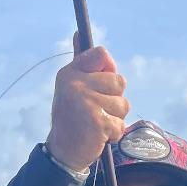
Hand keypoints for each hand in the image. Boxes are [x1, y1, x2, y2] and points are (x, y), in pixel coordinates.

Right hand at [45, 39, 128, 173]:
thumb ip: (81, 63)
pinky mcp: (97, 121)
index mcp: (71, 73)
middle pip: (119, 81)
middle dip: (114, 100)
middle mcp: (76, 84)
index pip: (101, 54)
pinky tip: (98, 135)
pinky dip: (114, 133)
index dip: (108, 70)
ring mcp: (86, 102)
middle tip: (97, 111)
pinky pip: (120, 123)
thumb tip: (79, 33)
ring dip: (115, 118)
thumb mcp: (72, 86)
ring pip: (123, 104)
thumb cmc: (72, 117)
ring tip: (97, 124)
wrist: (63, 152)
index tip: (101, 85)